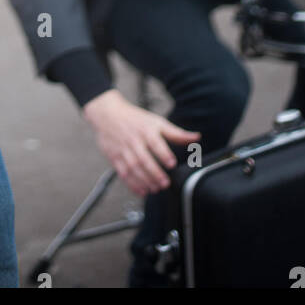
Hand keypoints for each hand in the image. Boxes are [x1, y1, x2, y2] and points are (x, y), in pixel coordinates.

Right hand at [83, 89, 200, 195]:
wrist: (108, 113)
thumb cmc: (135, 119)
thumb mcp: (157, 122)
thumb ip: (176, 133)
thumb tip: (197, 137)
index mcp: (146, 131)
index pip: (155, 143)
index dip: (163, 153)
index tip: (171, 164)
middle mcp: (133, 140)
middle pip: (144, 159)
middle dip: (154, 173)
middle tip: (165, 183)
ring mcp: (122, 149)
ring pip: (133, 168)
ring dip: (144, 181)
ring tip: (155, 189)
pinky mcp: (114, 157)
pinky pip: (122, 172)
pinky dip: (131, 184)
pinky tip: (141, 191)